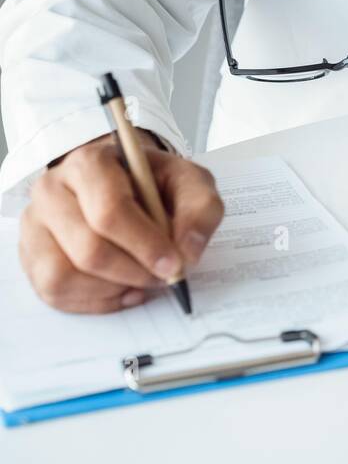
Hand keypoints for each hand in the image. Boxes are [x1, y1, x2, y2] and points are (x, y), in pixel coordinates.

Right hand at [19, 129, 223, 313]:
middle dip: (133, 272)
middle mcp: (52, 190)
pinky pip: (54, 293)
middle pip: (88, 250)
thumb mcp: (188, 181)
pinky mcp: (31, 255)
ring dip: (110, 289)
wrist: (122, 182)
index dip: (145, 244)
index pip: (110, 211)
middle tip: (161, 276)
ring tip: (139, 280)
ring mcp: (36, 225)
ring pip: (63, 277)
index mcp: (90, 163)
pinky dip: (93, 301)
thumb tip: (188, 252)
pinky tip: (120, 288)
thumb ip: (200, 208)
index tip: (173, 264)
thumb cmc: (151, 182)